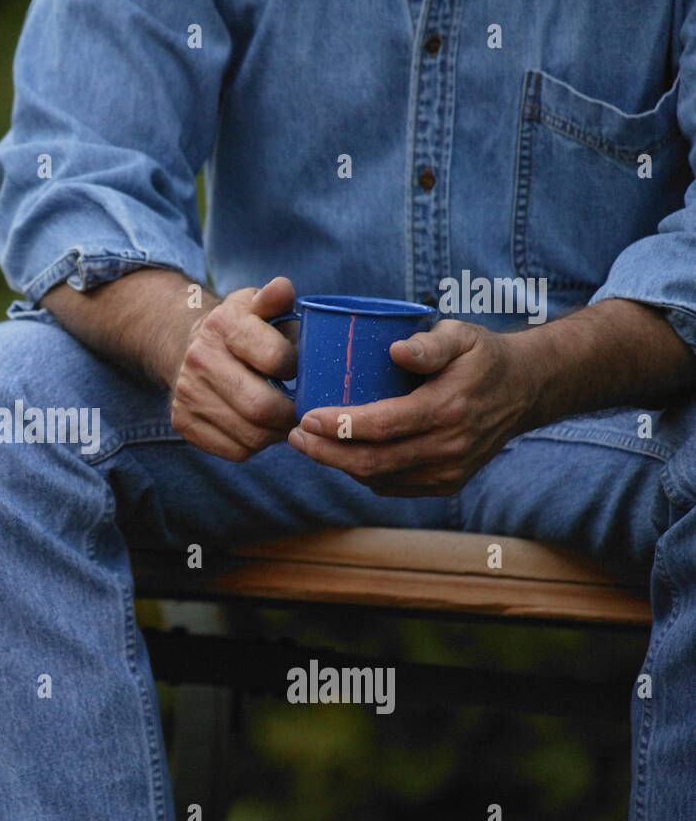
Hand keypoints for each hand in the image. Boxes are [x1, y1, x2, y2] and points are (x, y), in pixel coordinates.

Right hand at [169, 277, 300, 460]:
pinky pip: (235, 451)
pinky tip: (260, 427)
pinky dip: (256, 445)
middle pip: (261, 407)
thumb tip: (282, 289)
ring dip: (276, 433)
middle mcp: (198, 358)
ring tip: (284, 419)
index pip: (275, 358)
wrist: (190, 349)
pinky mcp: (182, 422)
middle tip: (303, 409)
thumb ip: (275, 299)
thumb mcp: (258, 306)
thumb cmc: (242, 329)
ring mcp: (187, 393)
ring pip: (251, 436)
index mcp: (222, 324)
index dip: (297, 370)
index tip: (300, 370)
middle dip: (291, 413)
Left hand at [286, 319, 538, 495]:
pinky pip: (393, 485)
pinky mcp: (446, 483)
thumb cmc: (482, 356)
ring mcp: (449, 471)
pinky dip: (362, 473)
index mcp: (448, 409)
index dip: (340, 426)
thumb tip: (396, 349)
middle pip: (373, 461)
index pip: (383, 426)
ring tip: (309, 444)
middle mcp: (449, 447)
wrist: (525, 391)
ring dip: (339, 465)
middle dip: (326, 452)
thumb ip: (430, 343)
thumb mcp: (462, 335)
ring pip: (379, 479)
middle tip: (295, 436)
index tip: (306, 417)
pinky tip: (341, 455)